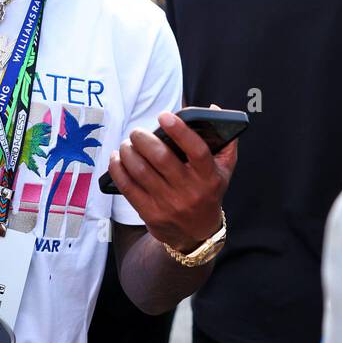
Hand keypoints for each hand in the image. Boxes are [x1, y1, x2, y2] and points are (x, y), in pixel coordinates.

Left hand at [107, 108, 235, 253]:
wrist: (196, 233)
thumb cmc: (208, 192)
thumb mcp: (223, 170)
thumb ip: (224, 140)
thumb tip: (213, 109)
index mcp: (209, 177)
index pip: (197, 151)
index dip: (180, 131)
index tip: (164, 116)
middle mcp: (190, 191)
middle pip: (162, 159)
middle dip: (144, 139)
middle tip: (136, 131)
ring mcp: (169, 204)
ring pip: (141, 171)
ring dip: (129, 152)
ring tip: (127, 143)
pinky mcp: (151, 214)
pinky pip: (128, 188)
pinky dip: (118, 169)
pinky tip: (117, 158)